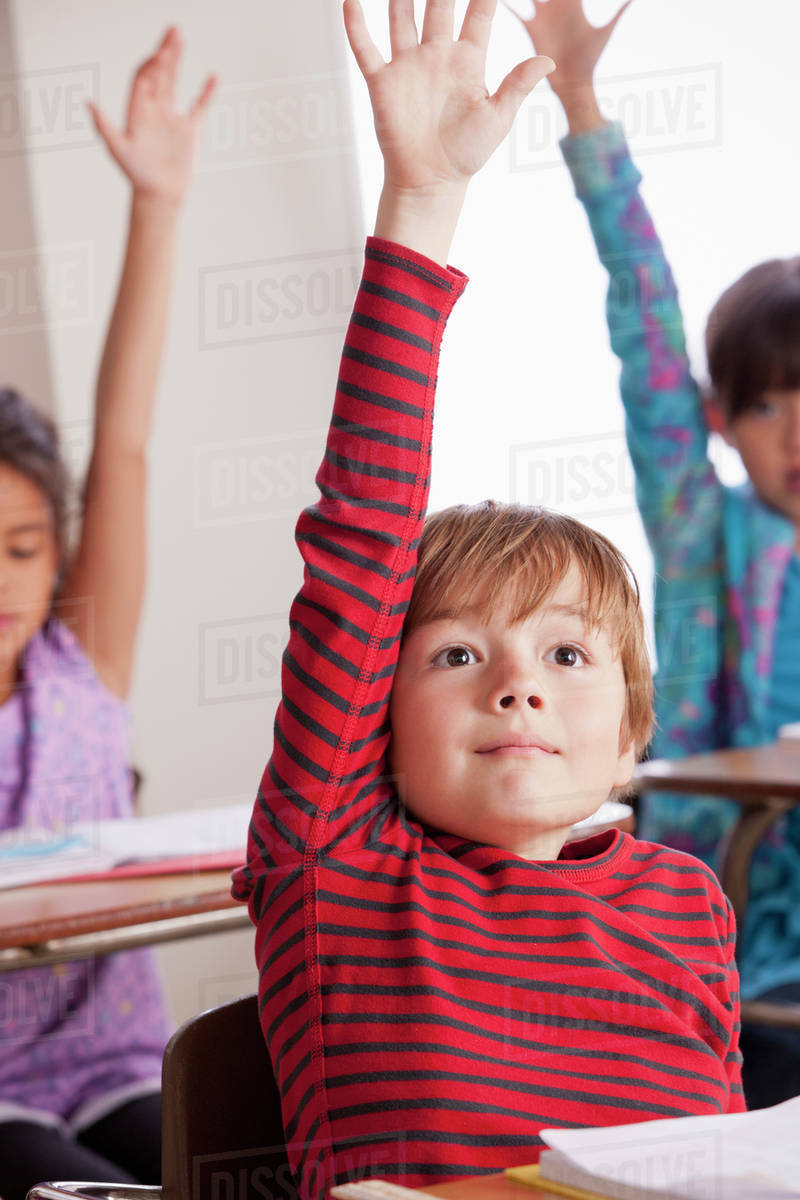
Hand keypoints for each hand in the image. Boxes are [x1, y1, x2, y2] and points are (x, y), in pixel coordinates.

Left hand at [88, 27, 215, 205]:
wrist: (159, 195)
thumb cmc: (137, 175)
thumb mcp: (118, 149)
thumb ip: (104, 126)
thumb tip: (89, 103)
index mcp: (137, 111)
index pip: (143, 79)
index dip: (151, 64)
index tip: (160, 53)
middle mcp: (153, 110)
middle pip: (159, 74)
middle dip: (165, 52)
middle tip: (173, 30)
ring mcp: (171, 118)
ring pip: (175, 82)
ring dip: (178, 60)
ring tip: (181, 38)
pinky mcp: (189, 129)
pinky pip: (199, 105)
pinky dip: (206, 91)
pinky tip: (213, 76)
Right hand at [344, 0, 553, 194]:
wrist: (431, 182)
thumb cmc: (467, 154)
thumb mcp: (498, 118)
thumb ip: (517, 85)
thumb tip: (548, 60)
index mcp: (468, 60)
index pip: (479, 11)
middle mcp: (437, 55)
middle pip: (438, 2)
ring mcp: (408, 66)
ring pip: (401, 15)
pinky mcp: (383, 83)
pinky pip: (366, 48)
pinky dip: (357, 25)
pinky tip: (351, 1)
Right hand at [510, 0, 630, 98]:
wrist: (574, 82)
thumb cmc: (592, 57)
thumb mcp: (606, 31)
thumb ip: (619, 11)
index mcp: (574, 2)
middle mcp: (557, 4)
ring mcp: (543, 15)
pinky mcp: (531, 28)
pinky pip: (517, 12)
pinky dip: (510, 4)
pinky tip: (501, 0)